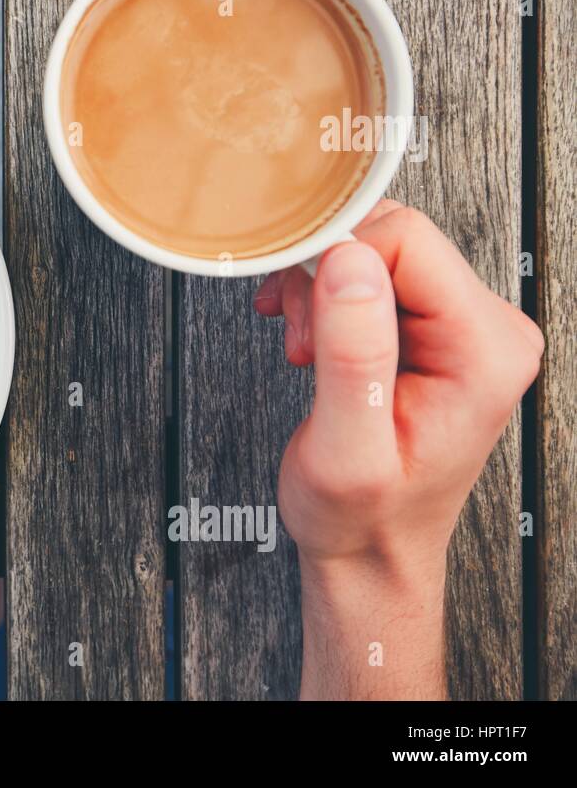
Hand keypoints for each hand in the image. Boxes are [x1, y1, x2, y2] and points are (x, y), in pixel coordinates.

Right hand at [254, 200, 541, 697]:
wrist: (370, 548)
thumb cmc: (363, 517)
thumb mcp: (346, 450)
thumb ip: (353, 355)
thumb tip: (349, 262)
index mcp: (485, 352)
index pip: (407, 241)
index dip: (336, 262)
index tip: (299, 312)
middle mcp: (489, 329)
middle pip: (392, 238)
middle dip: (326, 278)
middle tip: (300, 341)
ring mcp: (463, 326)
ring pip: (376, 251)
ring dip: (322, 289)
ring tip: (306, 350)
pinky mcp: (434, 328)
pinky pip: (373, 273)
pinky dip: (327, 295)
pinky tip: (312, 336)